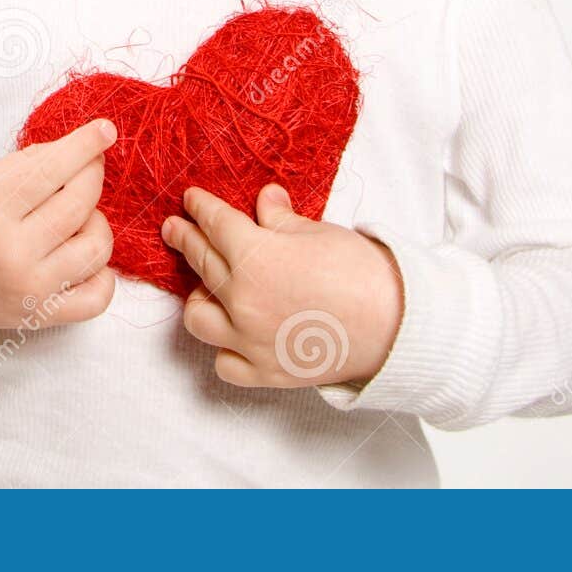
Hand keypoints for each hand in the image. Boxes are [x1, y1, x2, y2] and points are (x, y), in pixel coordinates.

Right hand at [0, 117, 118, 367]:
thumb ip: (26, 164)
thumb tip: (78, 148)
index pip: (50, 170)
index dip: (84, 146)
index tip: (106, 130)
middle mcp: (10, 251)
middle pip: (80, 203)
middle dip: (92, 174)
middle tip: (88, 165)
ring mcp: (28, 289)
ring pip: (97, 247)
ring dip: (96, 222)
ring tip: (74, 217)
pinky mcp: (41, 316)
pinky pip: (98, 296)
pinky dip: (102, 273)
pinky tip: (82, 257)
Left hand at [160, 184, 404, 389]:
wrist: (396, 326)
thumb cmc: (360, 272)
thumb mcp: (317, 232)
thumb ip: (280, 219)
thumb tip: (264, 200)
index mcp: (254, 257)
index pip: (215, 224)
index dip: (200, 208)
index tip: (190, 200)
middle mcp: (242, 300)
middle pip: (202, 263)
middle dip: (187, 240)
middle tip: (176, 229)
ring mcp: (250, 341)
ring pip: (198, 318)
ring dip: (199, 296)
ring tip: (206, 286)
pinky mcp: (265, 372)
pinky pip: (224, 361)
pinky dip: (224, 346)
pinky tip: (232, 334)